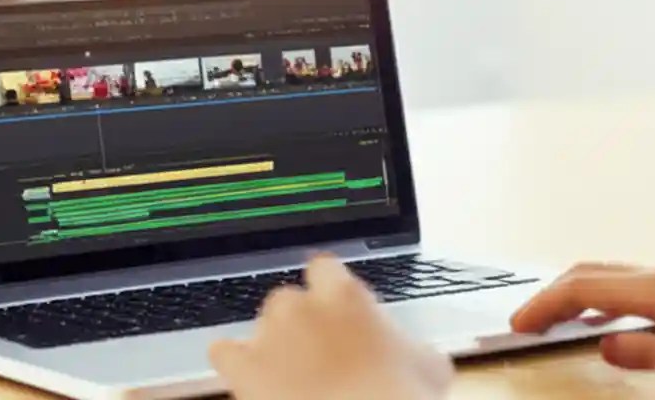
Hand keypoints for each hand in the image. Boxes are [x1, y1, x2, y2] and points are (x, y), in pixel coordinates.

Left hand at [209, 257, 452, 399]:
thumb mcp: (430, 365)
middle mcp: (300, 305)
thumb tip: (412, 353)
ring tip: (294, 376)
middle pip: (290, 300)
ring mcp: (268, 335)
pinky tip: (250, 377)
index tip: (337, 309)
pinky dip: (235, 362)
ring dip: (274, 344)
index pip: (324, 268)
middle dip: (302, 323)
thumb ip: (410, 345)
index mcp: (345, 294)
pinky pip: (224, 352)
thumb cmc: (401, 398)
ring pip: (262, 325)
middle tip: (322, 356)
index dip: (329, 290)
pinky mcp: (243, 368)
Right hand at [510, 262, 654, 370]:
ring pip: (614, 278)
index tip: (520, 324)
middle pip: (593, 273)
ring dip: (581, 296)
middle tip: (528, 321)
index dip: (545, 304)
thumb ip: (647, 353)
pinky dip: (607, 301)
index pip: (583, 286)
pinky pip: (636, 287)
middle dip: (555, 295)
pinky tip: (608, 324)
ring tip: (557, 321)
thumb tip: (608, 345)